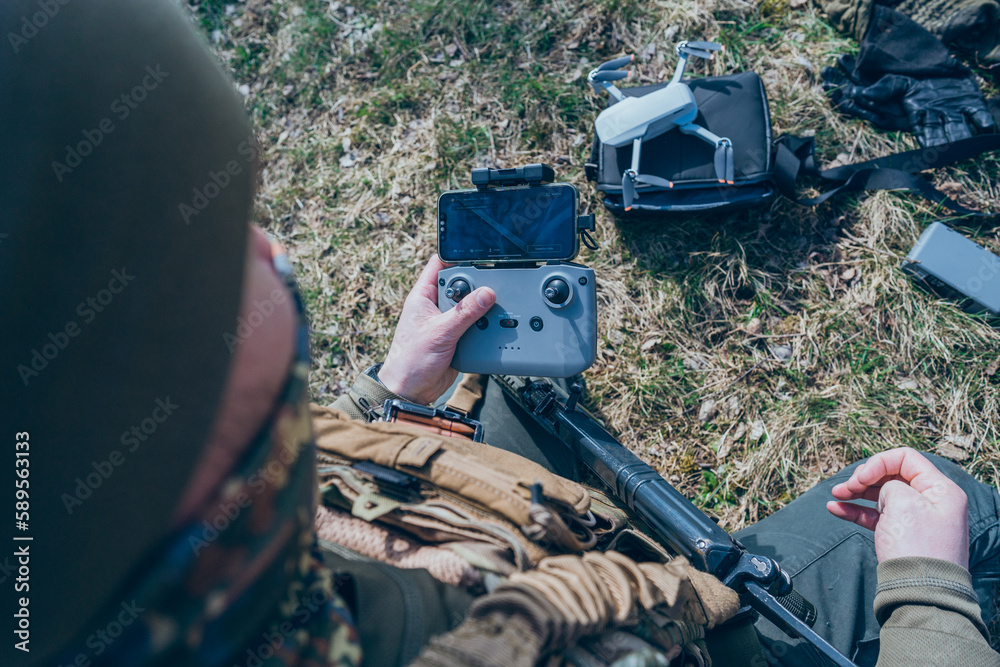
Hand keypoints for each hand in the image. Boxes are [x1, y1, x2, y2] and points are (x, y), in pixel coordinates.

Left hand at [378, 255, 494, 404]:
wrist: (412, 392)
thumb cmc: (410, 361)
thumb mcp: (439, 333)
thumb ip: (464, 313)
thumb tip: (486, 294)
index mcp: (423, 296)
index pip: (440, 264)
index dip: (458, 257)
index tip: (480, 255)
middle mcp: (436, 306)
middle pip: (463, 284)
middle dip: (478, 285)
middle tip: (493, 288)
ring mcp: (448, 321)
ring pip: (472, 305)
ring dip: (484, 309)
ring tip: (497, 307)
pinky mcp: (459, 337)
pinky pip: (477, 325)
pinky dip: (486, 326)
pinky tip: (495, 326)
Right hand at [827, 447, 968, 567]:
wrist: (921, 592)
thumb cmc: (916, 546)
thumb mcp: (902, 502)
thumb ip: (890, 485)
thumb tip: (885, 493)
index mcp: (940, 489)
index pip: (906, 458)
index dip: (879, 462)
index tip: (861, 477)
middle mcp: (931, 501)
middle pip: (891, 476)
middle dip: (864, 478)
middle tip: (846, 488)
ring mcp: (916, 519)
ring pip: (880, 496)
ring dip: (856, 493)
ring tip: (835, 495)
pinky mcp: (902, 536)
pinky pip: (876, 516)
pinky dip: (856, 511)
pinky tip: (835, 509)